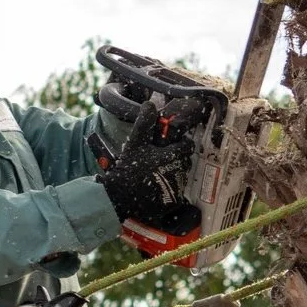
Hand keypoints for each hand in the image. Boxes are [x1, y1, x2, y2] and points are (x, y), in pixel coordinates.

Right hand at [96, 101, 194, 224]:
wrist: (119, 196)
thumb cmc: (128, 168)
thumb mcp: (135, 143)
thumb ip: (144, 123)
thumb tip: (149, 104)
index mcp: (171, 155)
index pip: (187, 146)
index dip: (181, 144)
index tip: (173, 145)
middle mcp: (177, 171)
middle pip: (185, 162)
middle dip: (177, 160)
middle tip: (162, 160)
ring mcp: (176, 188)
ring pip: (181, 177)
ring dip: (173, 175)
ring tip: (157, 175)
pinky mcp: (173, 202)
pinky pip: (177, 195)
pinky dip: (169, 192)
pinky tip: (157, 189)